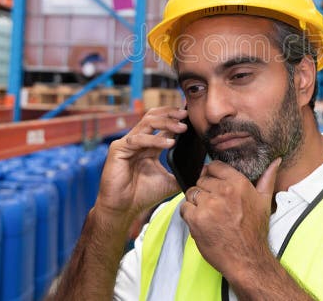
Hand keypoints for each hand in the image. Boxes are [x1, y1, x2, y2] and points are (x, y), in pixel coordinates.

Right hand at [94, 106, 186, 221]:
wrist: (124, 209)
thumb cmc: (143, 196)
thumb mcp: (169, 181)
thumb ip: (182, 171)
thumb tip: (204, 169)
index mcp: (149, 145)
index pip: (162, 124)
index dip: (175, 118)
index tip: (191, 117)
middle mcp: (138, 141)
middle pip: (153, 117)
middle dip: (170, 113)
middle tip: (186, 115)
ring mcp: (127, 143)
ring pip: (147, 123)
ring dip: (166, 122)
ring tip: (182, 127)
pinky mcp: (118, 149)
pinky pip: (138, 139)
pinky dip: (155, 139)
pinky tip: (169, 143)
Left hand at [180, 158, 281, 279]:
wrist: (247, 258)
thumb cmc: (255, 231)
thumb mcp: (264, 201)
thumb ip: (268, 178)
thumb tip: (275, 162)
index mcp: (239, 183)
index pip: (214, 166)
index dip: (211, 174)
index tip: (212, 182)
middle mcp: (223, 191)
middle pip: (202, 180)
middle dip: (205, 190)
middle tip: (213, 204)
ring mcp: (208, 205)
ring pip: (192, 193)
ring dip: (196, 202)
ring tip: (207, 214)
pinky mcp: (196, 219)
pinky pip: (184, 208)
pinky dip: (189, 214)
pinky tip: (200, 221)